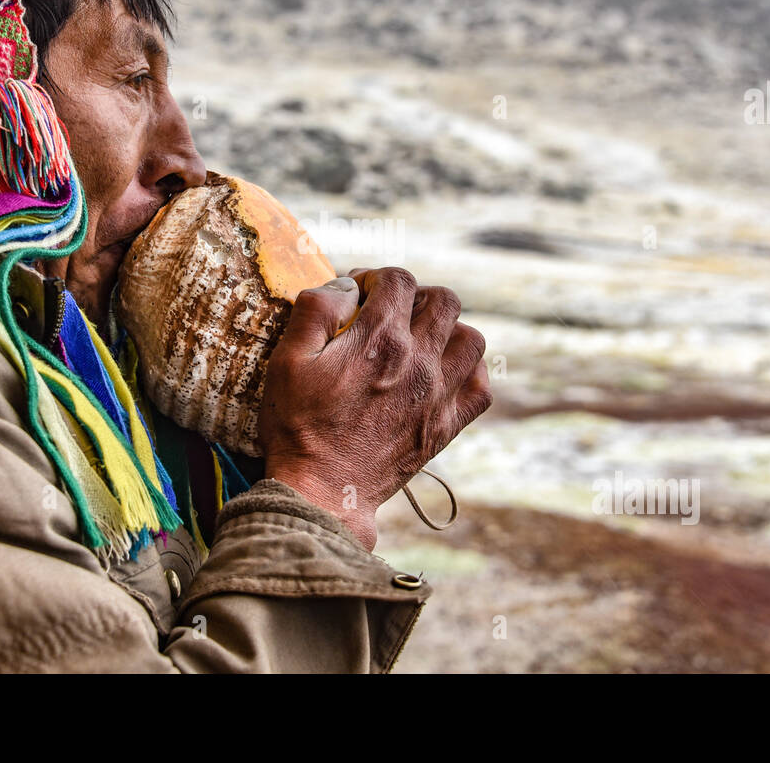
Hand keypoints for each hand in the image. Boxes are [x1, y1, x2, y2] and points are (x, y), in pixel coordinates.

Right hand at [257, 267, 491, 550]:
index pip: (398, 280)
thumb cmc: (297, 425)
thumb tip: (345, 287)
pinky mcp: (445, 427)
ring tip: (423, 340)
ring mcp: (438, 395)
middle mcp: (419, 361)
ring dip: (450, 330)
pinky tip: (445, 374)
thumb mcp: (287, 359)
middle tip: (392, 312)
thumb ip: (315, 310)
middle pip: (445, 300)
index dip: (376, 277)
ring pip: (473, 339)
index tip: (359, 294)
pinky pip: (482, 388)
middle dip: (417, 295)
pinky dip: (471, 373)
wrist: (321, 492)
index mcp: (380, 339)